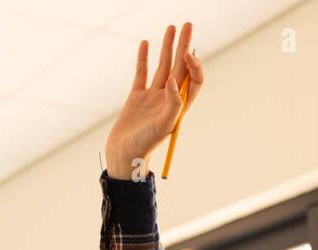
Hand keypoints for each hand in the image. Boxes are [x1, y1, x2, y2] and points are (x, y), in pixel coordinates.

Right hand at [104, 21, 203, 179]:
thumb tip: (172, 80)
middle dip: (185, 46)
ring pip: (162, 66)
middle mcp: (168, 99)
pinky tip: (145, 44)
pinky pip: (141, 73)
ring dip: (168, 47)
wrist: (124, 156)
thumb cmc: (145, 145)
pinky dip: (143, 58)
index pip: (193, 81)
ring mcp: (152, 97)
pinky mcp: (136, 98)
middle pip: (180, 68)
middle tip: (188, 25)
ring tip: (171, 27)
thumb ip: (173, 104)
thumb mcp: (163, 127)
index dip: (194, 66)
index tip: (187, 56)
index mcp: (179, 107)